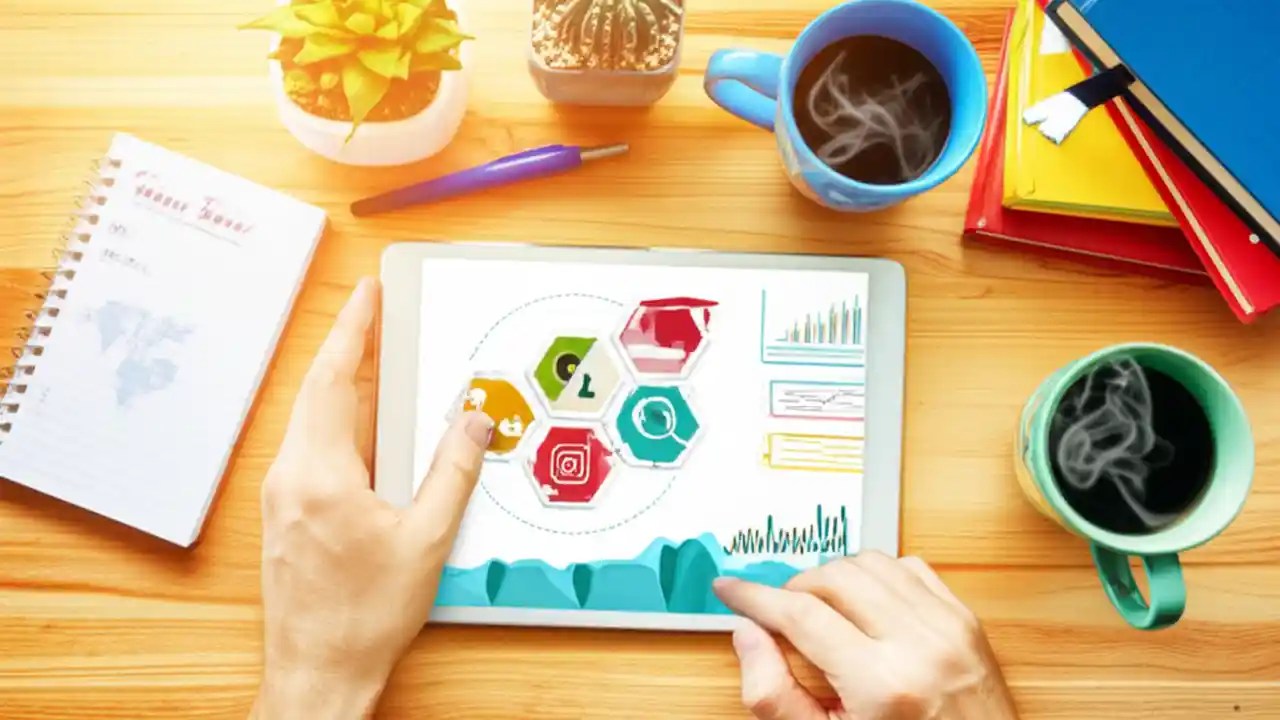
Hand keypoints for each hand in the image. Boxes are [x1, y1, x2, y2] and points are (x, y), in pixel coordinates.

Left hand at [251, 278, 493, 719]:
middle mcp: (290, 477)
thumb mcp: (427, 540)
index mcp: (320, 475)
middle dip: (350, 347)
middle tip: (378, 313)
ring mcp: (282, 495)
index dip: (352, 329)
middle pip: (320, 391)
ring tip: (381, 362)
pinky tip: (368, 428)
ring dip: (347, 387)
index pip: (334, 380)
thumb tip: (473, 420)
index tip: (366, 293)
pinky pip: (313, 448)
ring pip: (314, 419)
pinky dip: (341, 423)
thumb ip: (454, 472)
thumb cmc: (365, 617)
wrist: (318, 672)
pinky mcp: (285, 512)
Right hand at [714, 552, 1017, 719]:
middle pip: (833, 578)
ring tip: (822, 607)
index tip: (730, 588)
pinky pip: (909, 566)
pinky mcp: (965, 618)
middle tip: (781, 612)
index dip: (755, 596)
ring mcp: (948, 626)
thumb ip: (775, 695)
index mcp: (882, 685)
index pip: (801, 616)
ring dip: (835, 576)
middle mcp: (920, 646)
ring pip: (871, 562)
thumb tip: (748, 633)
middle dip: (795, 588)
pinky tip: (865, 602)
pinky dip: (878, 574)